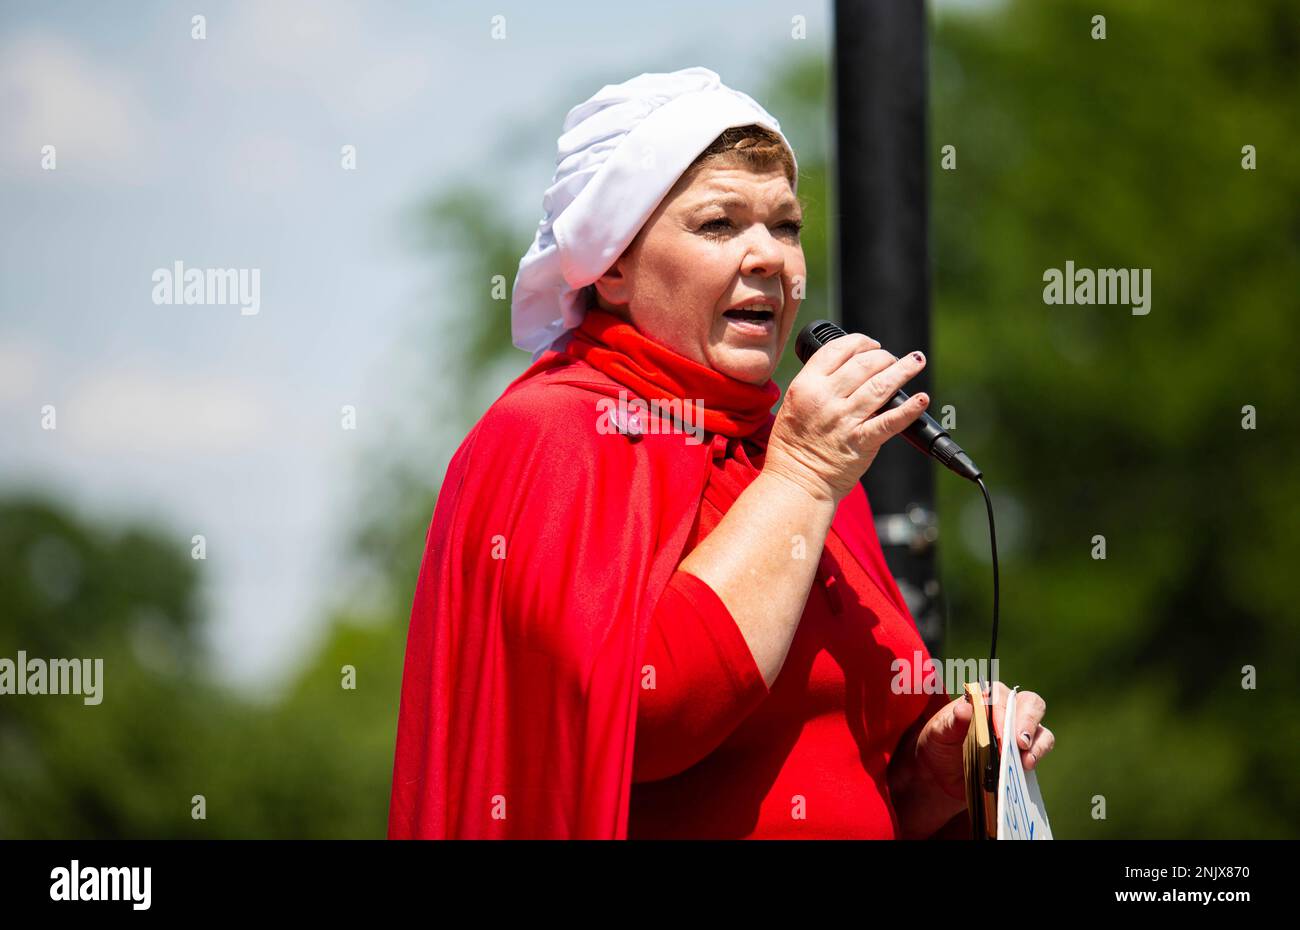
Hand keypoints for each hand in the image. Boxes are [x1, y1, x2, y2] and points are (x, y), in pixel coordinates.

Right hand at [763, 333, 930, 505]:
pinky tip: (921, 399)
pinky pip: (889, 422)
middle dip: (883, 356)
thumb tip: (850, 368)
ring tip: (916, 361)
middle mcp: (825, 399)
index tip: (872, 345)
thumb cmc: (794, 445)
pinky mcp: (861, 442)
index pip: (837, 350)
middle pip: (863, 364)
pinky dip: (909, 410)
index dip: (860, 342)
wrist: (796, 482)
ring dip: (903, 370)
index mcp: (805, 386)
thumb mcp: (794, 405)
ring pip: (880, 386)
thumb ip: (818, 385)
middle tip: (891, 359)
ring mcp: (844, 420)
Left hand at [913, 681, 1055, 802]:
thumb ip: (951, 722)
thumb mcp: (938, 732)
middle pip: (1030, 703)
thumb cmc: (940, 743)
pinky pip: (1041, 748)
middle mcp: (1007, 707)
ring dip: (1036, 743)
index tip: (999, 730)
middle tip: (1019, 743)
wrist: (943, 771)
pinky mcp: (1027, 750)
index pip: (1000, 695)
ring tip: (1026, 760)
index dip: (1002, 711)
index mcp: (984, 696)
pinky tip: (1027, 766)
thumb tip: (964, 709)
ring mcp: (1020, 729)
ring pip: (1040, 727)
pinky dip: (1037, 755)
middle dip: (1027, 721)